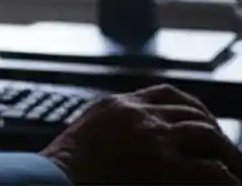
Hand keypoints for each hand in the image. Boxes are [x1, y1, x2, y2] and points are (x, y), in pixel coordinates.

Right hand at [42, 84, 241, 183]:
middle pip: (193, 112)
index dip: (194, 109)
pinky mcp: (165, 167)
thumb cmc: (61, 175)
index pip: (167, 94)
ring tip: (235, 173)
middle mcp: (137, 115)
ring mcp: (153, 138)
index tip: (205, 124)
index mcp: (117, 106)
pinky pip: (213, 171)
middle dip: (216, 133)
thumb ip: (110, 132)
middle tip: (228, 156)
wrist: (49, 185)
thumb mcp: (83, 140)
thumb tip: (134, 146)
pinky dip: (227, 180)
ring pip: (209, 135)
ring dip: (228, 156)